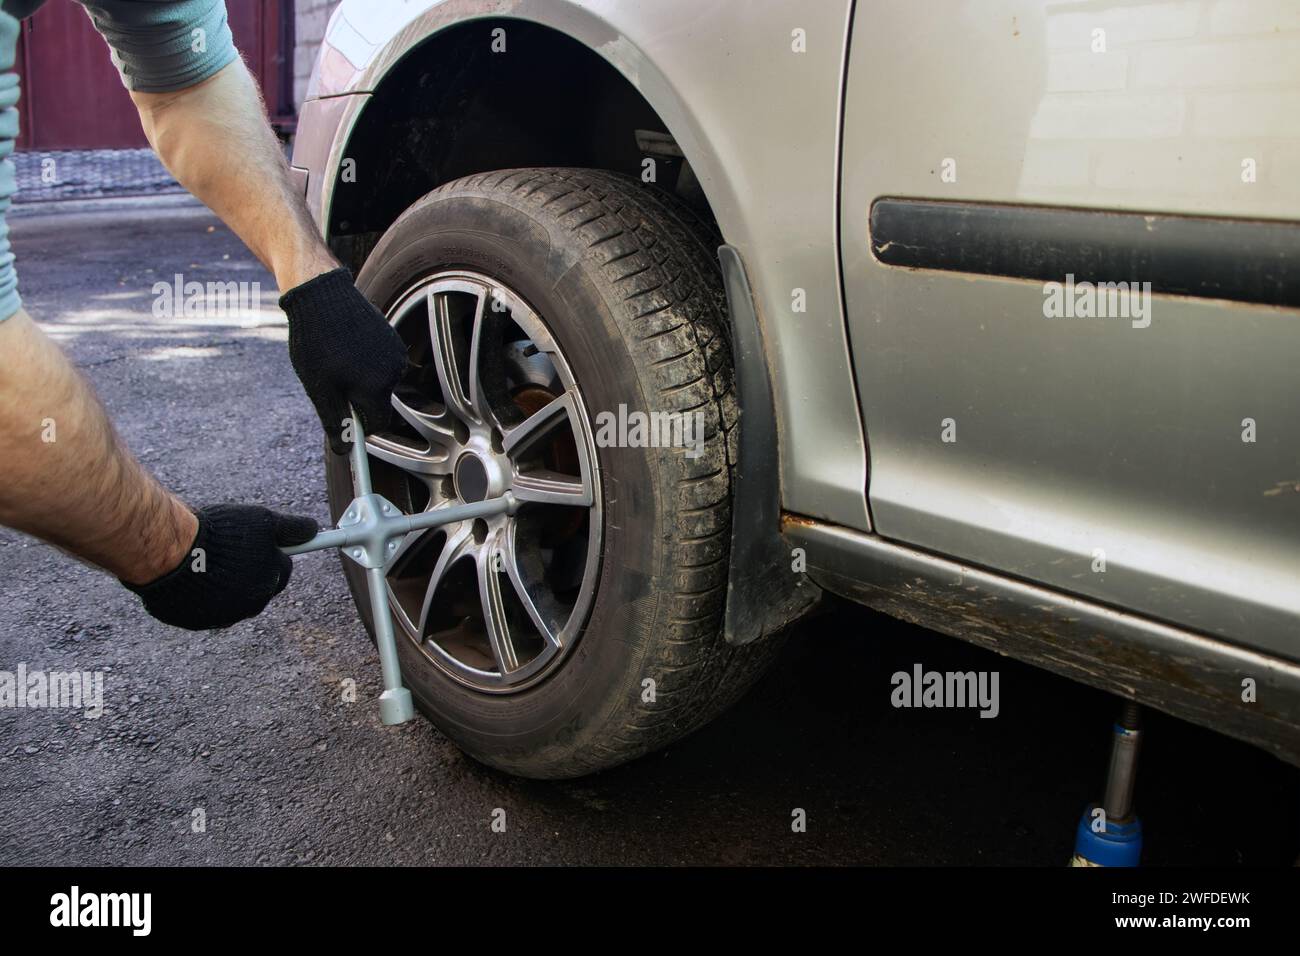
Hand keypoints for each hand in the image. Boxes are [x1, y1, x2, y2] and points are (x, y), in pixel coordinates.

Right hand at [121, 504, 317, 629]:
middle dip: (249, 571)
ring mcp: (223, 616)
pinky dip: (201, 595)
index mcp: (271, 580)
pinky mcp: (196, 622)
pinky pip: (204, 608)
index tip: (258, 544)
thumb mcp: (263, 521)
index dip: (270, 555)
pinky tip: (191, 576)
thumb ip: (292, 528)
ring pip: (231, 599)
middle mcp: (251, 604)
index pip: (281, 570)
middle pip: (258, 587)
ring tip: (207, 561)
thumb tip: (313, 529)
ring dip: (225, 584)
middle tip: (229, 550)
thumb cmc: (220, 534)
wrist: (172, 554)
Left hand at [279, 267, 406, 454]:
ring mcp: (396, 354)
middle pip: (379, 404)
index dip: (358, 427)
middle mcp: (393, 372)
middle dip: (358, 401)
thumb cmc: (315, 341)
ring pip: (381, 384)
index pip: (376, 425)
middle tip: (331, 382)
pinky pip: (383, 365)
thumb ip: (335, 421)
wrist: (322, 294)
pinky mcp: (394, 340)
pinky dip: (367, 364)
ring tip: (337, 360)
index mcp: (375, 387)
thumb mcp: (319, 387)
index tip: (341, 418)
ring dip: (362, 382)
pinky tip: (347, 347)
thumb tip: (344, 451)